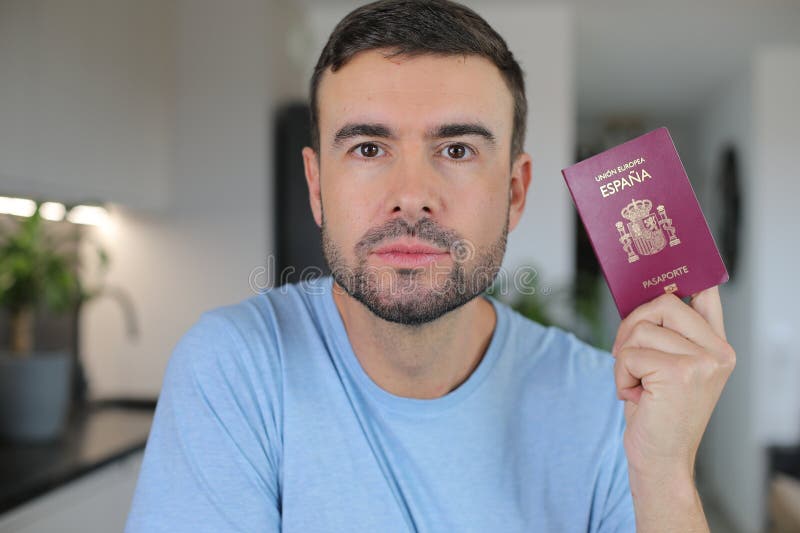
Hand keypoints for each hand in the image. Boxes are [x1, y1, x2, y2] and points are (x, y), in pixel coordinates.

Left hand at [611, 286, 735, 477]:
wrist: (661, 459)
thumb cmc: (658, 412)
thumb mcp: (667, 368)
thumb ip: (667, 334)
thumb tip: (646, 296)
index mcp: (718, 347)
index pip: (707, 295)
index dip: (688, 276)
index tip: (671, 268)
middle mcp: (718, 351)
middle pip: (661, 303)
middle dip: (631, 326)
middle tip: (625, 354)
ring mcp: (702, 361)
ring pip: (640, 329)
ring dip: (623, 358)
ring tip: (636, 384)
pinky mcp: (680, 373)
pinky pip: (629, 354)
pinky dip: (620, 375)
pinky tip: (635, 396)